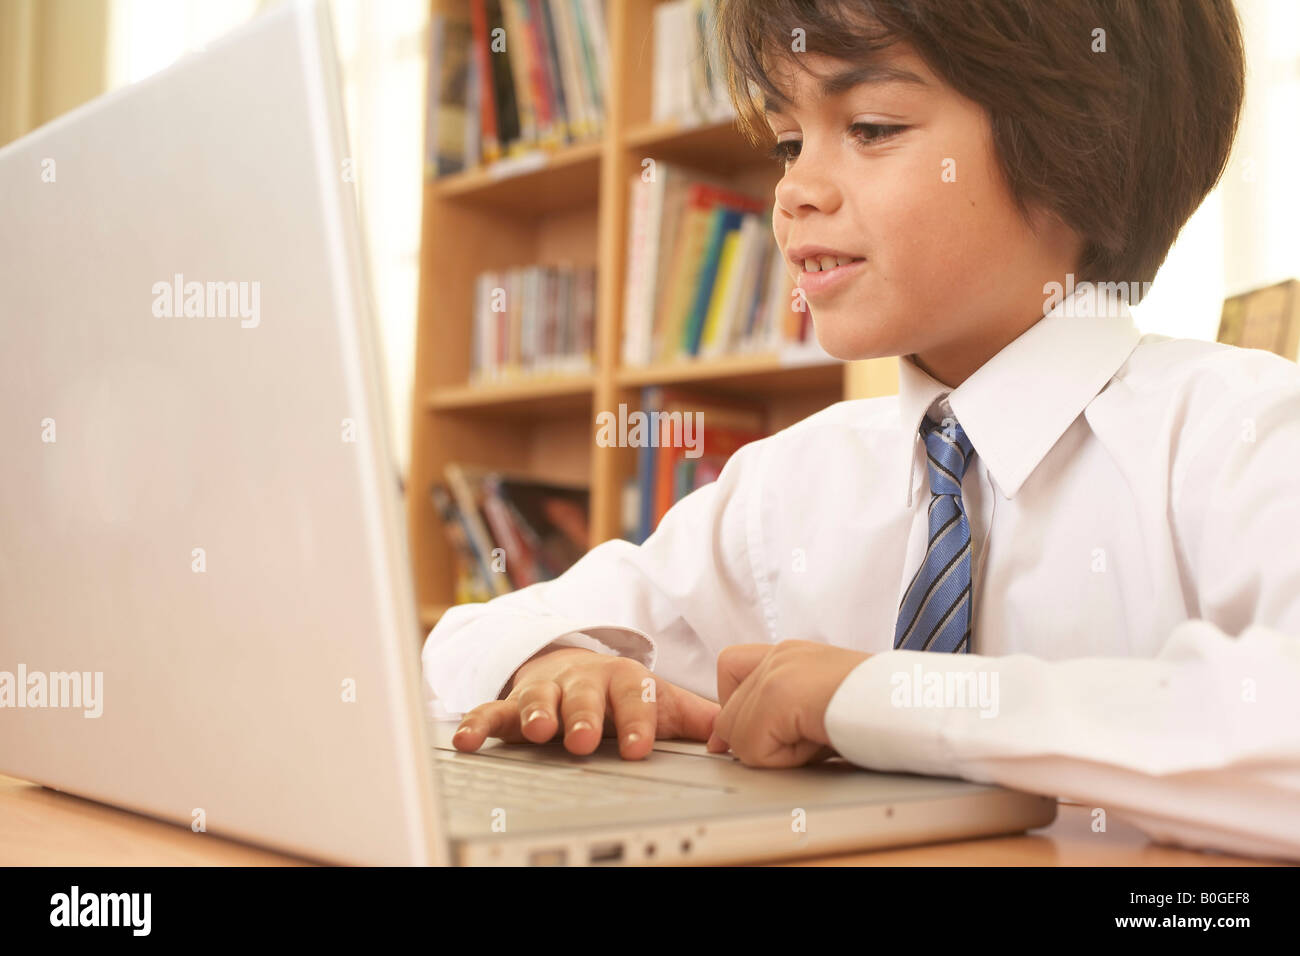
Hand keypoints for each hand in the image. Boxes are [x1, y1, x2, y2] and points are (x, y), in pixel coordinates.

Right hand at [452, 646, 718, 759]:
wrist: (571, 662)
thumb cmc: (618, 693)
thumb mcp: (656, 701)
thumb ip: (692, 718)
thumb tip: (736, 732)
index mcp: (622, 680)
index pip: (633, 697)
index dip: (635, 721)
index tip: (638, 747)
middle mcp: (581, 682)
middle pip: (583, 697)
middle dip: (582, 717)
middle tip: (583, 739)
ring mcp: (545, 691)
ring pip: (539, 699)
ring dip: (537, 713)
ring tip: (537, 731)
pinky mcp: (511, 704)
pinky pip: (490, 711)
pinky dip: (476, 724)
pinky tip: (465, 740)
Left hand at [706, 640, 869, 767]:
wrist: (920, 705)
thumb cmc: (885, 713)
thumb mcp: (820, 710)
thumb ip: (776, 717)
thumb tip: (723, 744)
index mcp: (793, 653)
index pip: (728, 669)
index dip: (734, 709)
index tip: (758, 738)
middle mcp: (781, 654)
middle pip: (726, 711)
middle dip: (757, 739)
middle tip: (808, 742)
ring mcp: (778, 671)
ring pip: (734, 732)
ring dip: (774, 751)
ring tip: (818, 741)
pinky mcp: (780, 695)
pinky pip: (751, 748)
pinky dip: (784, 760)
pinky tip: (820, 746)